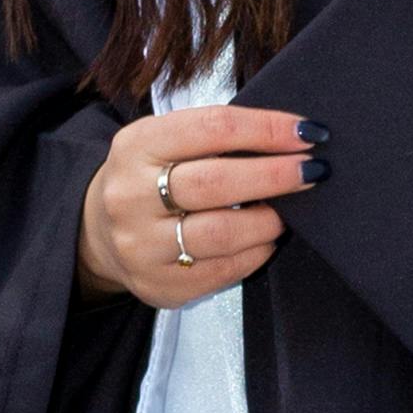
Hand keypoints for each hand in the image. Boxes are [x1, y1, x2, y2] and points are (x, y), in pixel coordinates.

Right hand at [79, 102, 325, 305]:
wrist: (99, 234)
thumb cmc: (150, 181)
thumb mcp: (164, 144)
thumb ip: (214, 139)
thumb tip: (290, 138)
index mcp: (136, 146)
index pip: (212, 128)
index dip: (266, 129)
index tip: (306, 132)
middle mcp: (130, 195)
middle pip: (217, 182)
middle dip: (275, 175)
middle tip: (313, 171)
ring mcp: (141, 244)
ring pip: (223, 232)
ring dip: (268, 221)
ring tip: (285, 213)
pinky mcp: (159, 284)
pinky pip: (224, 270)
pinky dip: (256, 253)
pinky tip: (266, 240)